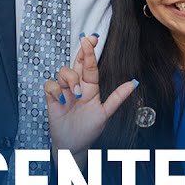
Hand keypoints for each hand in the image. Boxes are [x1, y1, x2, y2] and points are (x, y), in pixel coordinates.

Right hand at [44, 35, 138, 158]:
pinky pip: (49, 85)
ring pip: (63, 71)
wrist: (73, 146)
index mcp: (91, 88)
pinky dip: (54, 89)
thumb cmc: (89, 130)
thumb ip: (117, 97)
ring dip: (70, 78)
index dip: (90, 52)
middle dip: (81, 50)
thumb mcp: (105, 114)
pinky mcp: (52, 98)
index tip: (92, 39)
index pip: (90, 66)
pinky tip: (61, 99)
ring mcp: (64, 91)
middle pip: (77, 62)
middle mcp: (77, 86)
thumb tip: (134, 82)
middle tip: (86, 40)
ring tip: (75, 94)